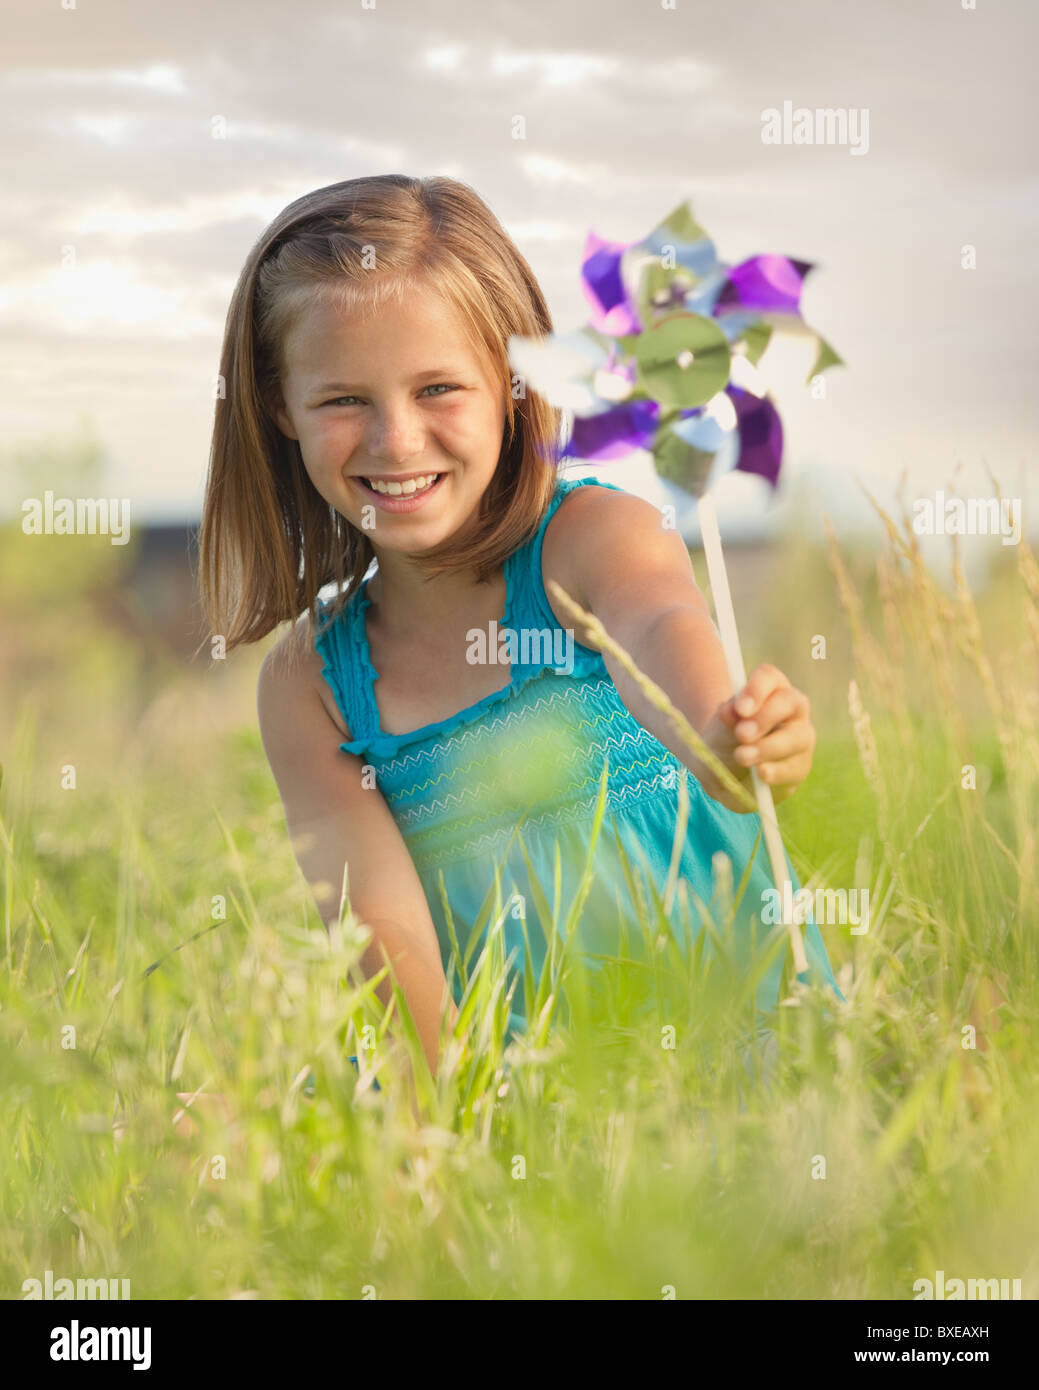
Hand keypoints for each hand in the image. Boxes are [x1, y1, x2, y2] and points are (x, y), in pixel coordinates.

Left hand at [698, 664, 814, 811]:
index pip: (769, 676)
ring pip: (795, 737)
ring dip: (767, 747)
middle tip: (741, 734)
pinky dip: (776, 771)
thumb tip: (731, 710)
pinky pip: (793, 767)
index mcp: (770, 689)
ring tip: (742, 756)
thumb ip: (728, 717)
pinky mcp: (800, 766)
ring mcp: (801, 737)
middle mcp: (792, 709)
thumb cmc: (725, 739)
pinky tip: (761, 773)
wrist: (725, 772)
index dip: (756, 689)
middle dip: (765, 718)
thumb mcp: (720, 727)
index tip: (740, 708)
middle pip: (789, 702)